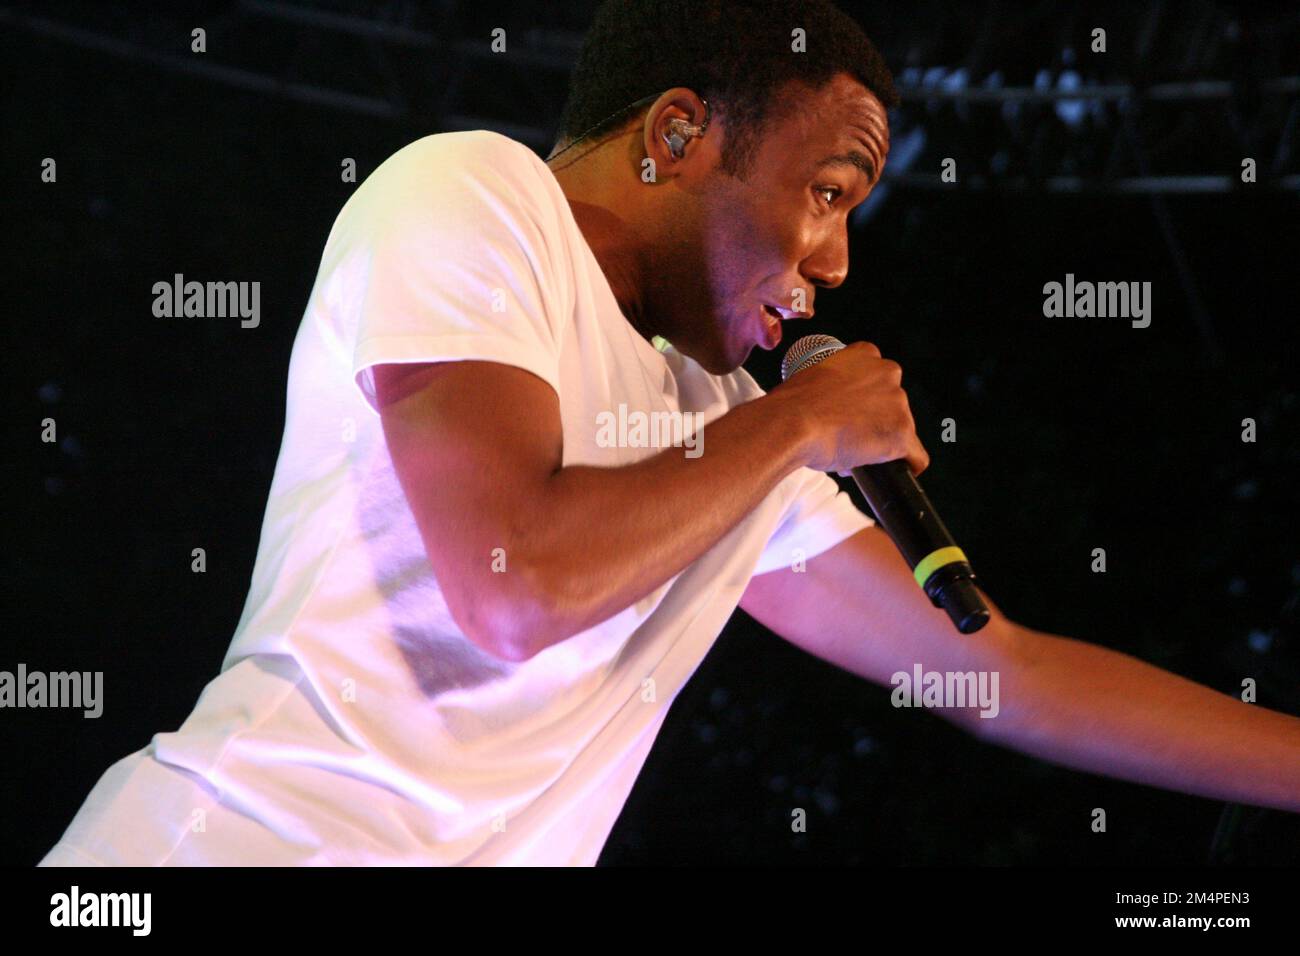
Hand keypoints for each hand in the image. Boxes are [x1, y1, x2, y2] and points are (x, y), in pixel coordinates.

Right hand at [777, 341, 929, 476]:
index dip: (865, 401)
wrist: (791, 423)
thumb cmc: (792, 405)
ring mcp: (898, 403)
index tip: (852, 414)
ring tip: (854, 453)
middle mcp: (888, 373)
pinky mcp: (902, 433)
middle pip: (893, 404)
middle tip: (849, 436)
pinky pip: (916, 456)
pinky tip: (891, 471)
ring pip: (902, 429)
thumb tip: (838, 413)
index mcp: (866, 355)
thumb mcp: (813, 378)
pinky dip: (906, 466)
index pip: (878, 378)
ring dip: (883, 442)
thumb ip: (834, 386)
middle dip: (876, 421)